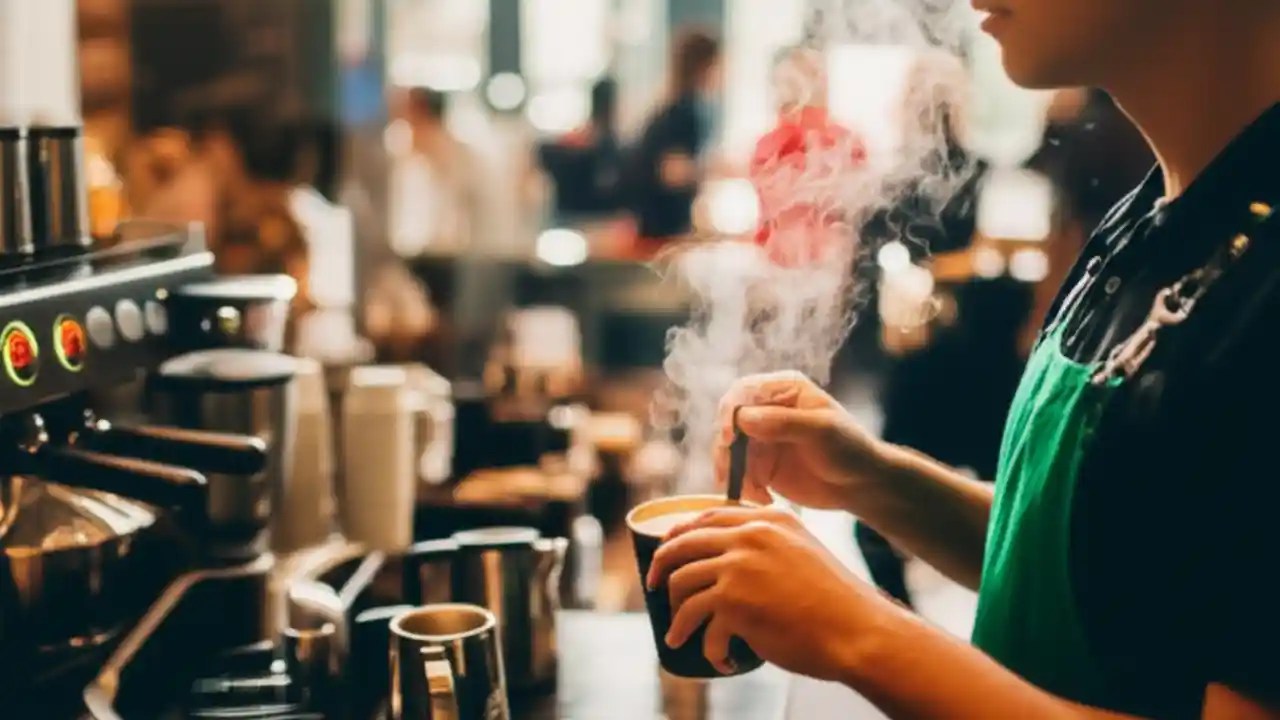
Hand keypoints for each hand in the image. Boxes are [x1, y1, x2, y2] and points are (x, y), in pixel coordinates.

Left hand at [646, 506, 890, 680]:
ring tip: (679, 635)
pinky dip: (705, 648)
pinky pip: (700, 624)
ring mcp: (738, 566)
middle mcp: (749, 536)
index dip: (680, 534)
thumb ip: (770, 547)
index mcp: (768, 519)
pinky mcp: (732, 601)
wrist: (857, 631)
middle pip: (682, 545)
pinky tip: (716, 659)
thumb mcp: (803, 553)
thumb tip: (732, 563)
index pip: (708, 516)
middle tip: (653, 588)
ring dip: (676, 616)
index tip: (667, 550)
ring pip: (681, 585)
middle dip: (660, 568)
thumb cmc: (835, 602)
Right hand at [715, 371, 889, 511]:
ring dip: (734, 473)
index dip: (729, 414)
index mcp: (783, 390)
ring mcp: (762, 438)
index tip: (727, 438)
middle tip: (730, 476)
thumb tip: (743, 417)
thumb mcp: (822, 431)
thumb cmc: (850, 449)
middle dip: (726, 450)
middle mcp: (767, 410)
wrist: (863, 484)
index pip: (742, 393)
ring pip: (729, 452)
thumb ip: (784, 422)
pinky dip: (744, 488)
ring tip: (754, 494)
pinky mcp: (761, 465)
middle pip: (728, 424)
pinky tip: (764, 499)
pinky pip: (739, 474)